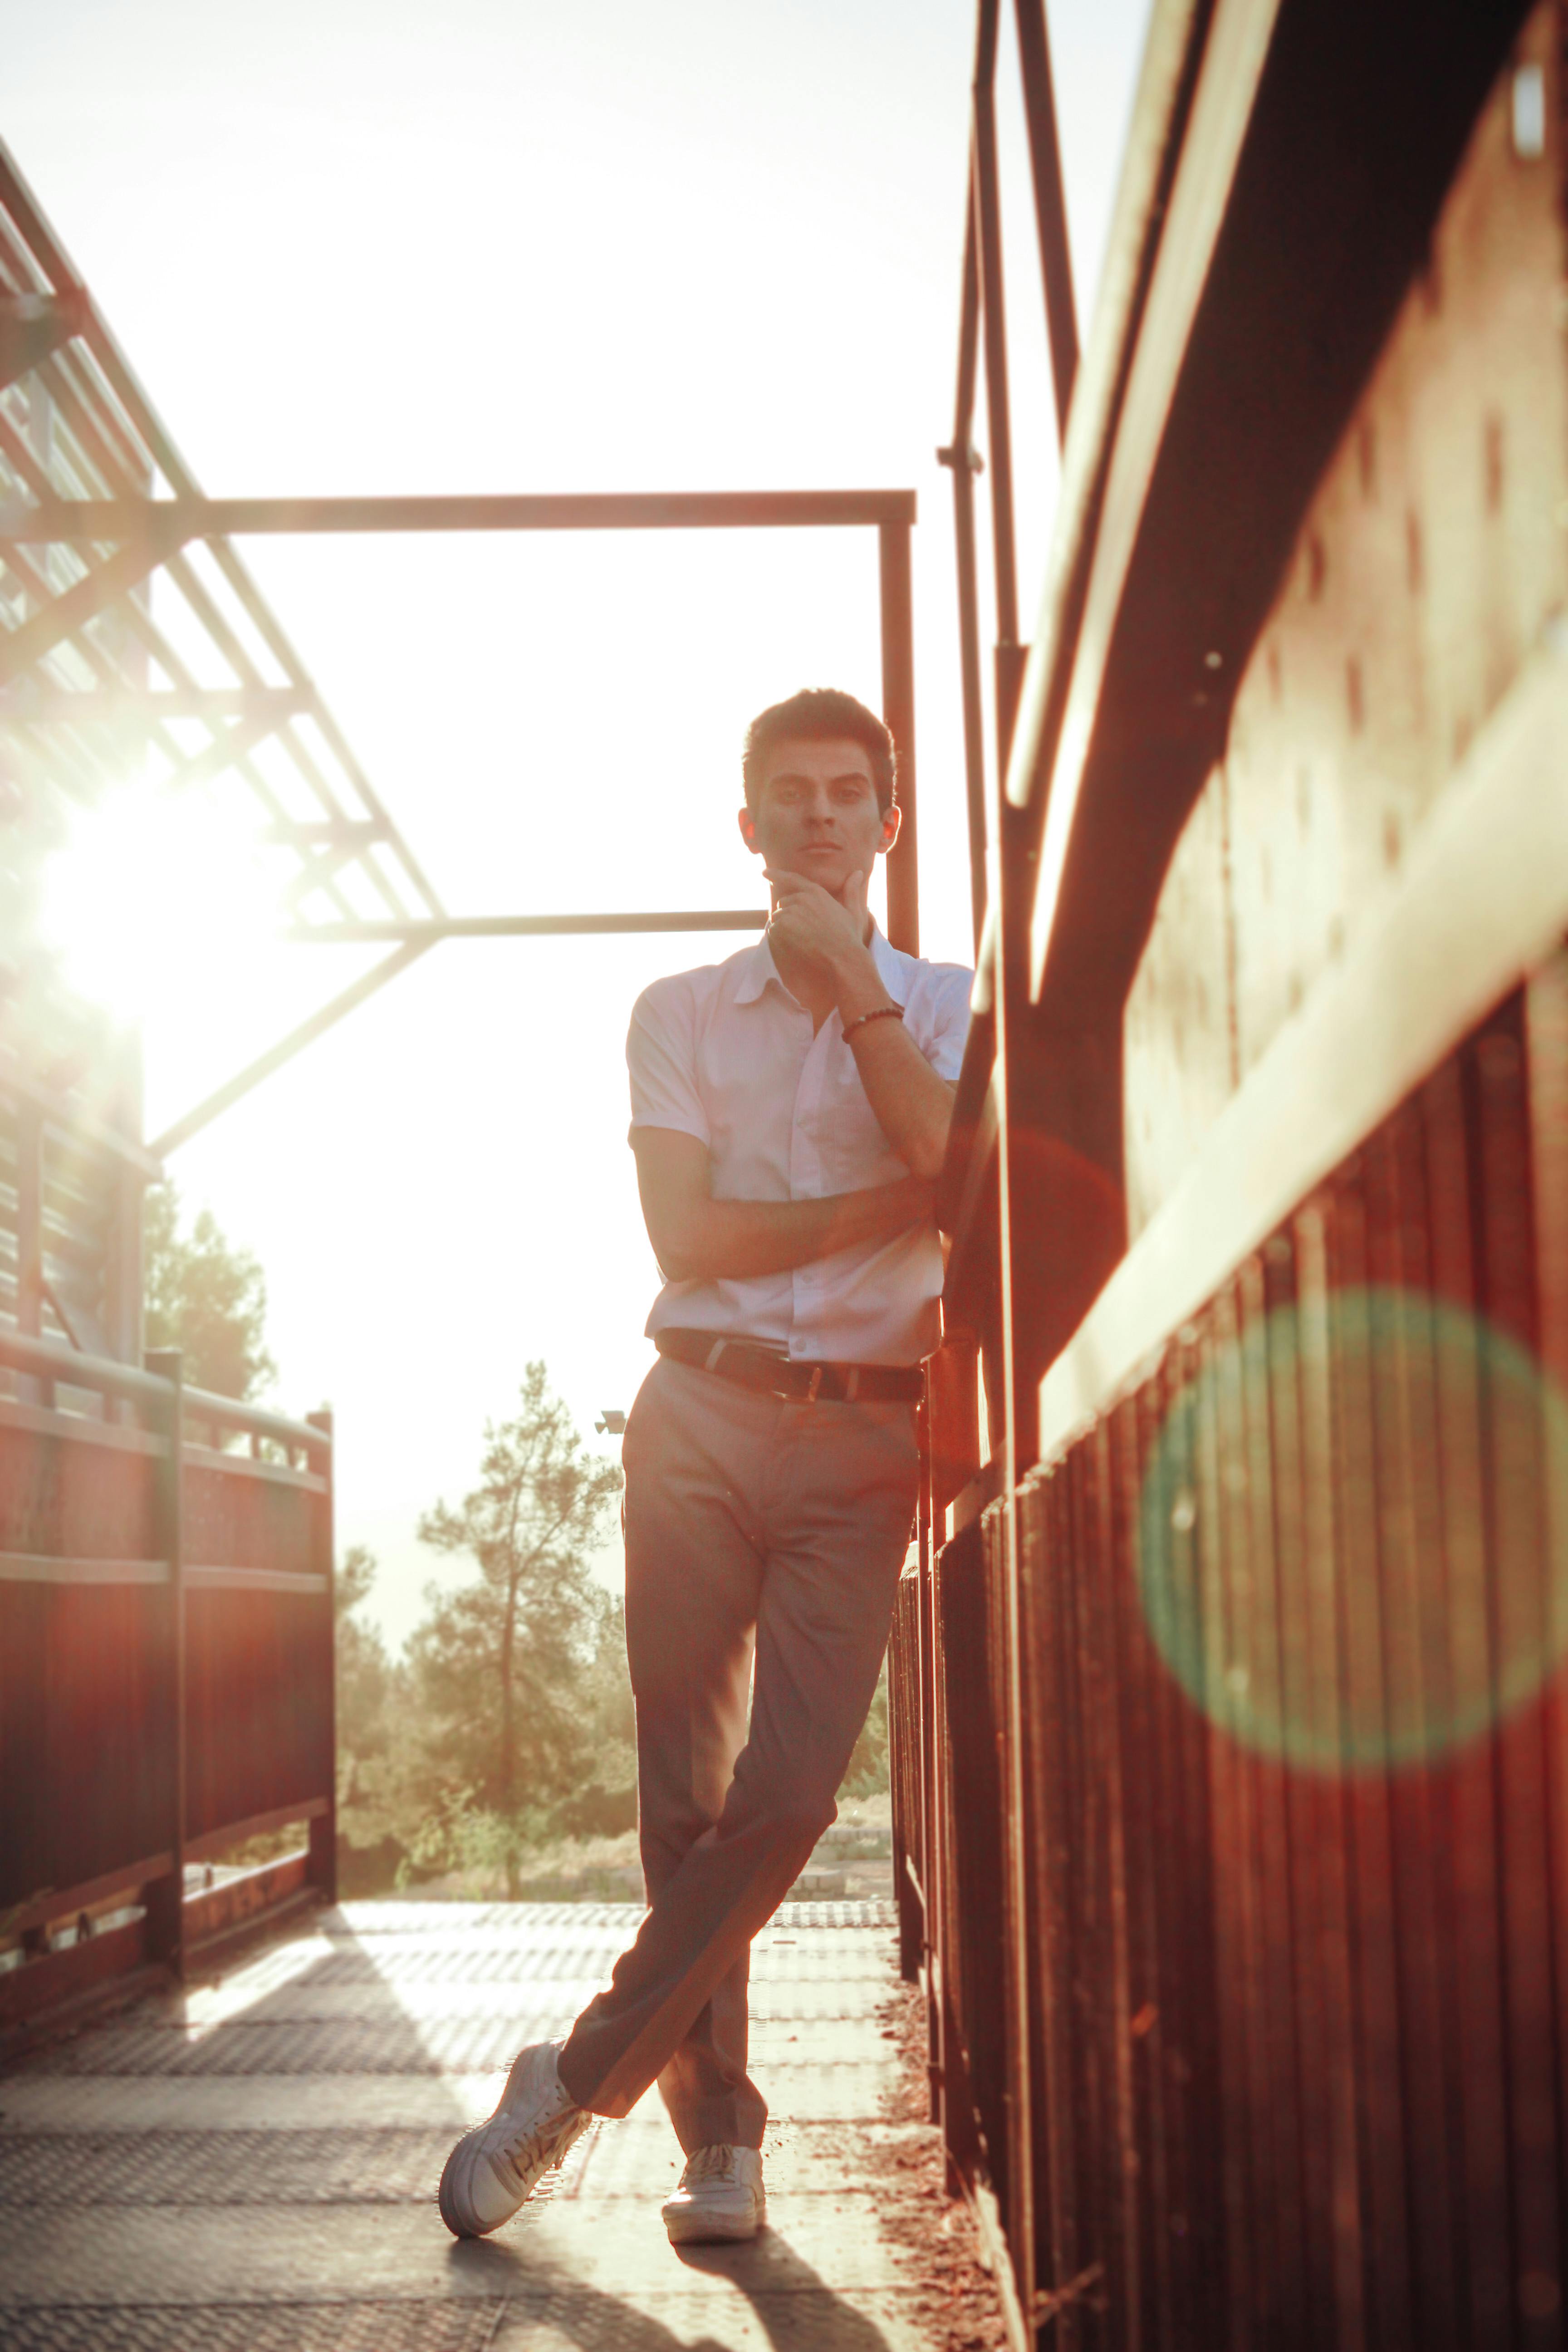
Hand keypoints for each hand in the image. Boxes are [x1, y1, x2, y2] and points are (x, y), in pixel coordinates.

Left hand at [763, 865, 873, 982]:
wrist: (843, 956)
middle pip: (783, 903)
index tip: (764, 873)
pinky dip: (779, 938)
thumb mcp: (853, 911)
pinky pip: (773, 930)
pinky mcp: (785, 924)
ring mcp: (792, 910)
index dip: (777, 875)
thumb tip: (858, 872)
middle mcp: (802, 897)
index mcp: (817, 892)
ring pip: (777, 917)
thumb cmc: (849, 937)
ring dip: (784, 928)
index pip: (793, 879)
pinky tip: (795, 945)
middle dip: (788, 916)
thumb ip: (851, 891)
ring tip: (801, 940)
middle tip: (803, 932)